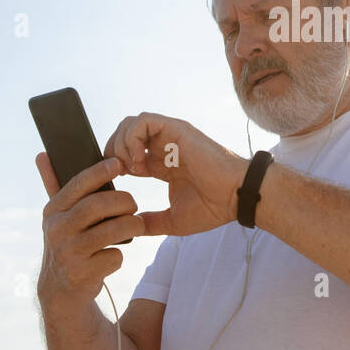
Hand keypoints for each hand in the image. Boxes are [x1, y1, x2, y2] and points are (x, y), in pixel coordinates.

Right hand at [34, 154, 141, 310]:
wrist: (60, 290)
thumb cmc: (67, 242)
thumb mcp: (58, 217)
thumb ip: (53, 186)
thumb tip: (42, 154)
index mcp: (53, 211)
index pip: (77, 184)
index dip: (99, 172)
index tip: (119, 164)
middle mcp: (57, 230)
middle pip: (97, 206)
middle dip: (123, 202)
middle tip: (134, 204)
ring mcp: (68, 253)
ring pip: (110, 231)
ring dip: (131, 226)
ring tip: (137, 225)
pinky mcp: (82, 274)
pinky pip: (113, 257)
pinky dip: (120, 255)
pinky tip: (115, 254)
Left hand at [104, 112, 247, 236]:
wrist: (236, 196)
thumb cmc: (212, 207)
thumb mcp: (173, 220)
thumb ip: (152, 222)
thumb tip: (132, 228)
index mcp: (162, 163)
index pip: (127, 153)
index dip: (116, 166)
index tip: (118, 185)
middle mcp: (164, 146)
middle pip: (123, 134)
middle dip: (113, 152)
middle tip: (120, 174)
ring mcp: (170, 135)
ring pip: (130, 124)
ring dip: (122, 145)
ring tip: (132, 168)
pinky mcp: (176, 129)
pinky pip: (143, 121)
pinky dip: (133, 139)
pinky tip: (140, 161)